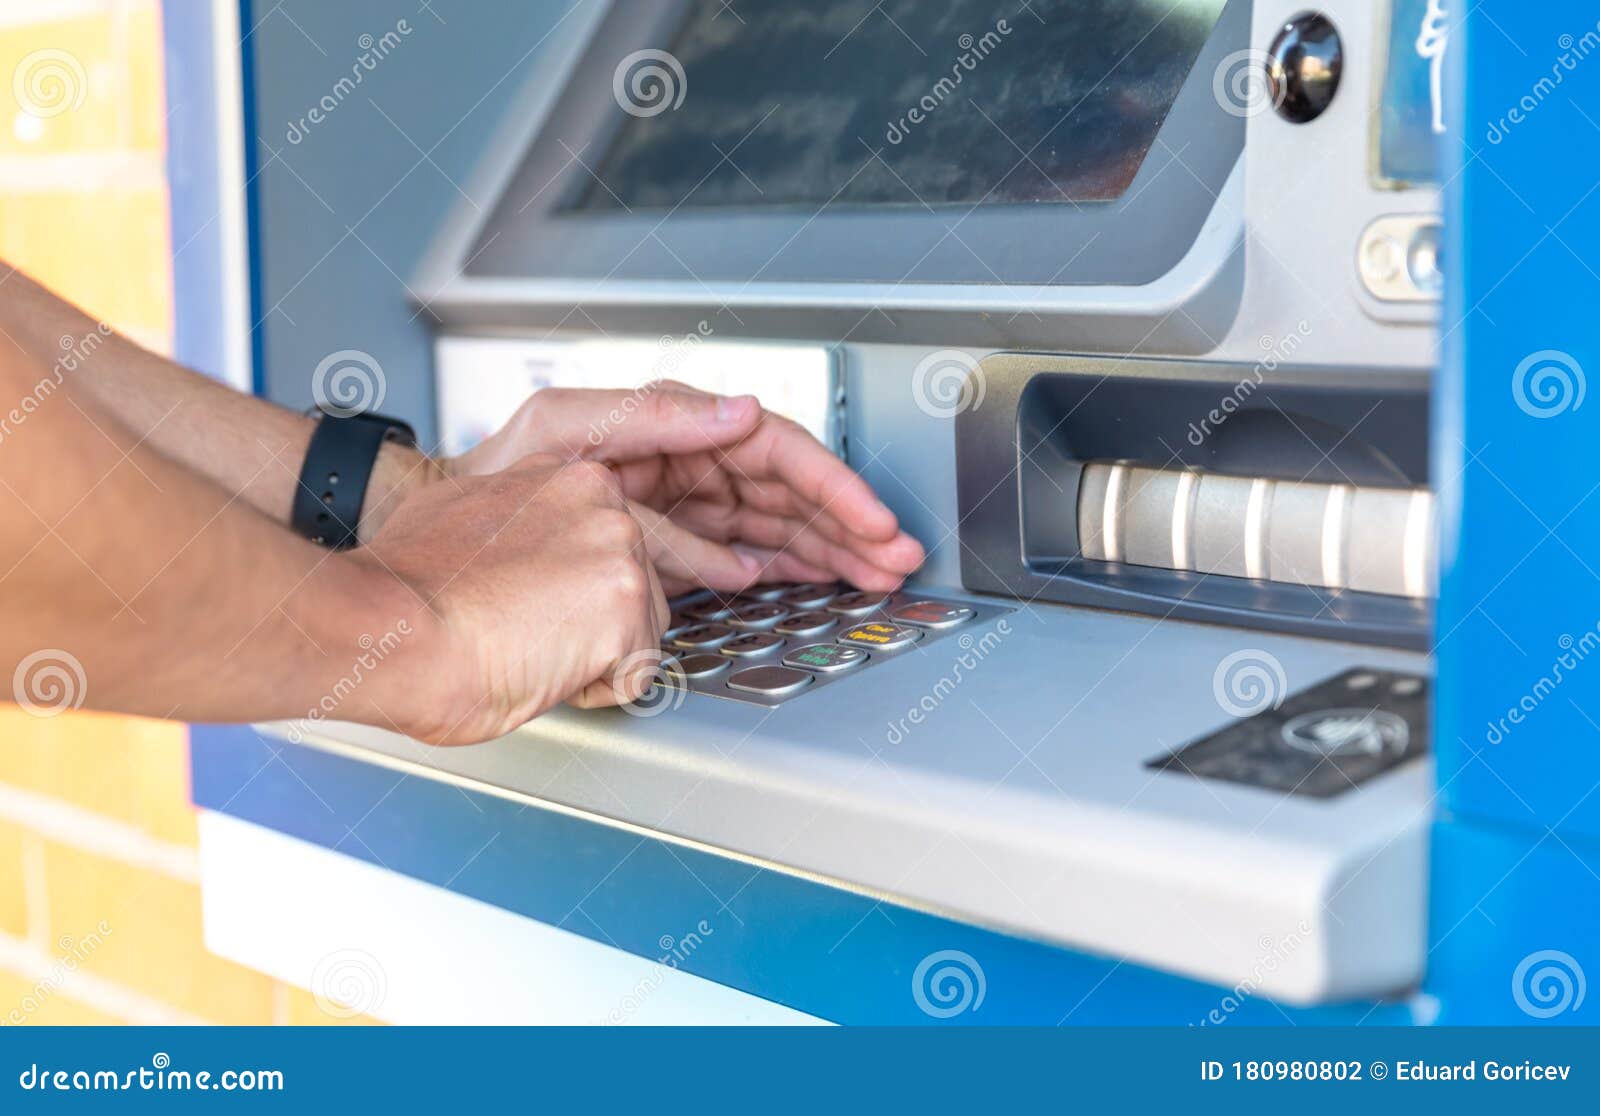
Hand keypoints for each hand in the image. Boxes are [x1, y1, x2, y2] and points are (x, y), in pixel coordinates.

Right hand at [352, 455, 667, 744]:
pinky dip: (597, 691)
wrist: (389, 630)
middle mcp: (600, 502)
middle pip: (634, 584)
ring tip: (529, 650)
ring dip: (595, 656)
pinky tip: (545, 672)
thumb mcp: (455, 513)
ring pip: (643, 629)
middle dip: (590, 623)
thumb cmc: (404, 590)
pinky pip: (640, 673)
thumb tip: (509, 538)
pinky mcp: (627, 608)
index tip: (531, 603)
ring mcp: (619, 550)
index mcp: (563, 475)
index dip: (567, 590)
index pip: (605, 543)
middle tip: (524, 633)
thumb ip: (510, 517)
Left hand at [440, 382, 924, 594]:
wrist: (432, 565)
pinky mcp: (664, 556)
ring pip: (772, 525)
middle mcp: (679, 467)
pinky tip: (814, 580)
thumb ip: (650, 417)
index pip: (770, 451)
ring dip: (829, 549)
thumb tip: (737, 411)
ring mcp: (675, 511)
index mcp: (667, 432)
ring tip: (874, 574)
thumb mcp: (558, 432)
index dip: (830, 485)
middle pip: (785, 491)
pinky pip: (740, 556)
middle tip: (895, 557)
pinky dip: (783, 567)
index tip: (869, 520)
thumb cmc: (482, 489)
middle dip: (847, 523)